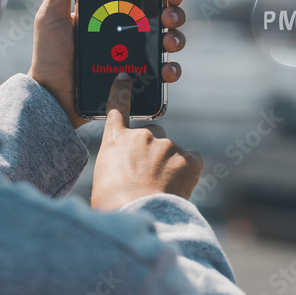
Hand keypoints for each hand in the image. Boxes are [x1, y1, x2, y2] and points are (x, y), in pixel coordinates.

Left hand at [28, 0, 187, 129]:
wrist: (51, 98)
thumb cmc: (48, 56)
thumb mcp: (51, 16)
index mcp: (109, 14)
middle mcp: (125, 34)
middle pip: (162, 18)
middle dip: (174, 14)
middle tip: (168, 18)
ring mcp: (133, 57)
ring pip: (168, 43)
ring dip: (177, 39)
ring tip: (169, 42)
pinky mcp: (136, 81)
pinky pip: (162, 74)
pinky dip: (172, 70)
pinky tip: (168, 69)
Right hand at [90, 73, 202, 209]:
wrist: (138, 215)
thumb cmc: (114, 206)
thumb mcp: (103, 179)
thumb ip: (118, 164)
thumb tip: (130, 170)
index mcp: (115, 139)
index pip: (117, 106)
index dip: (121, 90)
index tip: (125, 78)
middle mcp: (142, 135)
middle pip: (152, 134)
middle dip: (151, 151)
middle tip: (146, 177)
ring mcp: (168, 145)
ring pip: (171, 151)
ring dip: (168, 166)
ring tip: (158, 190)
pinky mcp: (189, 158)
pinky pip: (192, 160)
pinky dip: (187, 172)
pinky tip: (178, 188)